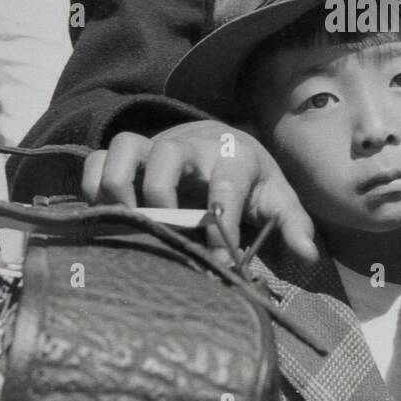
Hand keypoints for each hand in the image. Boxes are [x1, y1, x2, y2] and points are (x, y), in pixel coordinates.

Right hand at [81, 121, 317, 262]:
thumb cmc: (250, 178)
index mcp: (233, 156)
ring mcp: (155, 147)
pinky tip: (104, 217)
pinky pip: (98, 158)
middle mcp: (191, 146)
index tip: (217, 258)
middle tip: (162, 230)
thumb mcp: (276, 197)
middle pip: (168, 153)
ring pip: (125, 147)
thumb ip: (292, 224)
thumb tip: (307, 254)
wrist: (224, 142)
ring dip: (118, 184)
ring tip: (125, 221)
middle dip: (161, 192)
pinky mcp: (129, 156)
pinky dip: (93, 185)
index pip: (227, 182)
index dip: (220, 220)